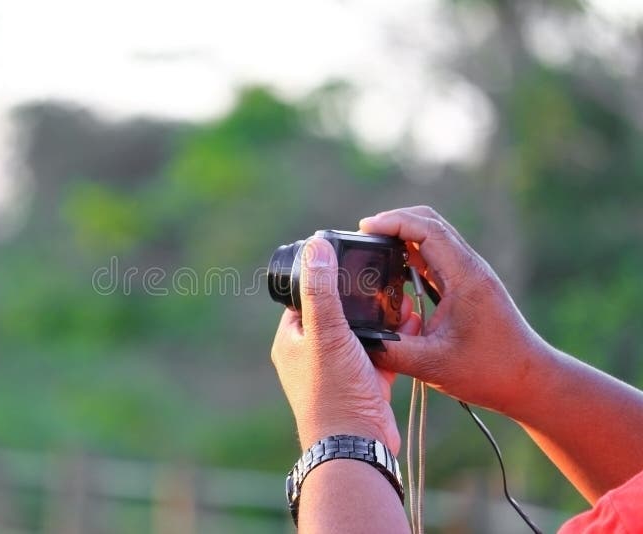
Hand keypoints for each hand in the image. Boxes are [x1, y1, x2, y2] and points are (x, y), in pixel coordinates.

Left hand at [270, 237, 418, 452]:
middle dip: (360, 297)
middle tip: (381, 276)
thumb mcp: (327, 332)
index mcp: (292, 339)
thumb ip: (322, 289)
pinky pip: (381, 353)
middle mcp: (312, 354)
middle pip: (337, 313)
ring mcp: (339, 369)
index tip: (348, 259)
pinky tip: (414, 323)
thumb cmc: (334, 390)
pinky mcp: (364, 383)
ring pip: (361, 332)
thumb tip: (315, 245)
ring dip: (381, 317)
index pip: (306, 297)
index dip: (324, 277)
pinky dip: (396, 340)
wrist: (357, 444)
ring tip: (402, 294)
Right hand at [359, 205, 548, 414]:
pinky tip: (393, 272)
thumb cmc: (488, 372)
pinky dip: (411, 254)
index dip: (392, 222)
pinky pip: (436, 256)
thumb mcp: (431, 365)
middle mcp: (469, 268)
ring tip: (372, 250)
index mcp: (464, 277)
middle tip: (363, 237)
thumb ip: (390, 350)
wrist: (528, 381)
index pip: (427, 229)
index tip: (364, 227)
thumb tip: (354, 338)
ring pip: (432, 237)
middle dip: (394, 222)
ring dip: (402, 237)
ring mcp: (469, 274)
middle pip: (429, 222)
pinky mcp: (466, 285)